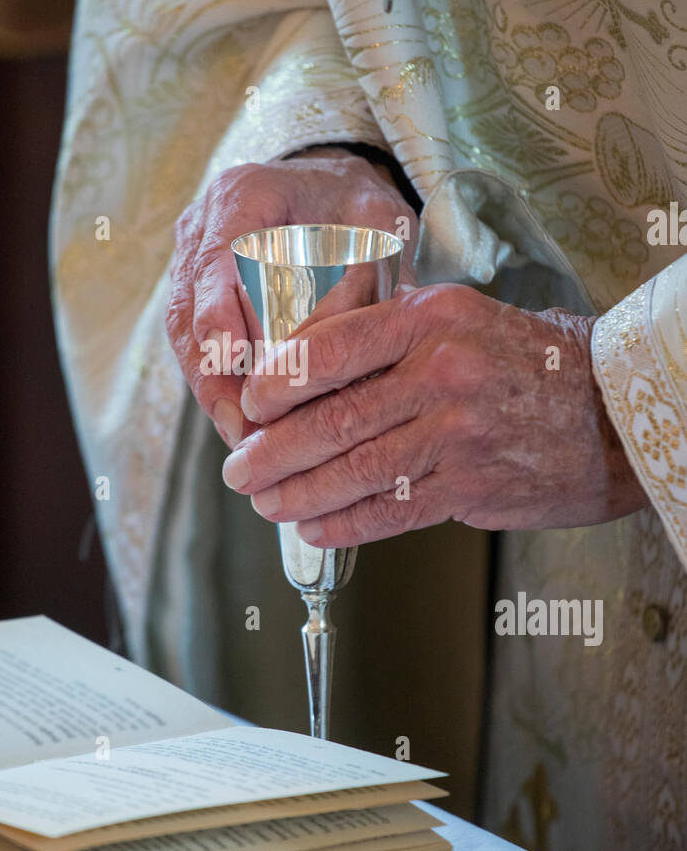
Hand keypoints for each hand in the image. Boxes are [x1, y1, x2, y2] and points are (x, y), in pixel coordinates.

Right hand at [165, 147, 417, 447]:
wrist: (328, 193)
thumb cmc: (356, 208)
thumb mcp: (377, 226)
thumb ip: (363, 275)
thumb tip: (340, 343)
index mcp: (245, 193)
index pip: (220, 254)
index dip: (219, 308)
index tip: (230, 357)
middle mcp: (203, 226)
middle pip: (192, 304)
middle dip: (215, 369)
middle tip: (244, 421)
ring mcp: (189, 262)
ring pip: (186, 333)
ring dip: (213, 387)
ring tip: (242, 434)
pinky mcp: (193, 296)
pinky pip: (195, 347)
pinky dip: (217, 386)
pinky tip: (240, 424)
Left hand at [221, 283, 646, 543]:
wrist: (611, 412)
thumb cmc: (526, 363)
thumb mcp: (461, 320)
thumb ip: (390, 339)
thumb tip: (304, 369)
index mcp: (429, 319)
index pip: (330, 348)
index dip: (277, 382)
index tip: (249, 405)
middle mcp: (440, 372)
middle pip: (333, 418)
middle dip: (274, 451)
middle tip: (239, 470)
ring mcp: (457, 433)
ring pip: (355, 470)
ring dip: (299, 494)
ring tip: (266, 503)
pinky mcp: (471, 486)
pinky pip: (391, 511)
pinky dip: (345, 525)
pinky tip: (316, 530)